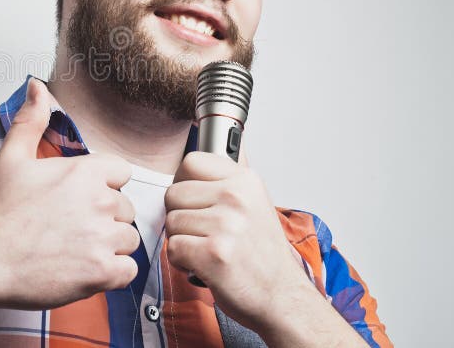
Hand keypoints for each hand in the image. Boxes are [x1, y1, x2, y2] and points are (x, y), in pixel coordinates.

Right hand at [0, 78, 139, 309]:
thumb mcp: (12, 156)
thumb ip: (32, 119)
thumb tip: (37, 87)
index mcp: (85, 171)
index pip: (121, 173)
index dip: (102, 185)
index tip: (79, 199)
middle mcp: (100, 202)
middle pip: (125, 208)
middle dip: (104, 218)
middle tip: (70, 227)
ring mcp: (102, 238)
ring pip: (128, 239)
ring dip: (108, 246)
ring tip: (75, 249)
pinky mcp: (101, 273)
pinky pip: (128, 271)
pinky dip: (112, 273)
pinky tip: (85, 269)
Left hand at [164, 151, 310, 331]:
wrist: (282, 296)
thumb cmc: (262, 255)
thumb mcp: (254, 203)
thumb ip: (223, 182)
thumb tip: (193, 157)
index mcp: (245, 181)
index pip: (191, 162)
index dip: (183, 183)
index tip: (192, 200)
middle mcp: (237, 198)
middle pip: (173, 193)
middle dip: (179, 216)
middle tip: (201, 233)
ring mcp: (226, 225)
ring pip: (171, 222)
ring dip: (181, 241)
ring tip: (206, 250)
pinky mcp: (213, 253)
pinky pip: (173, 248)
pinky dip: (181, 261)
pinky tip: (202, 265)